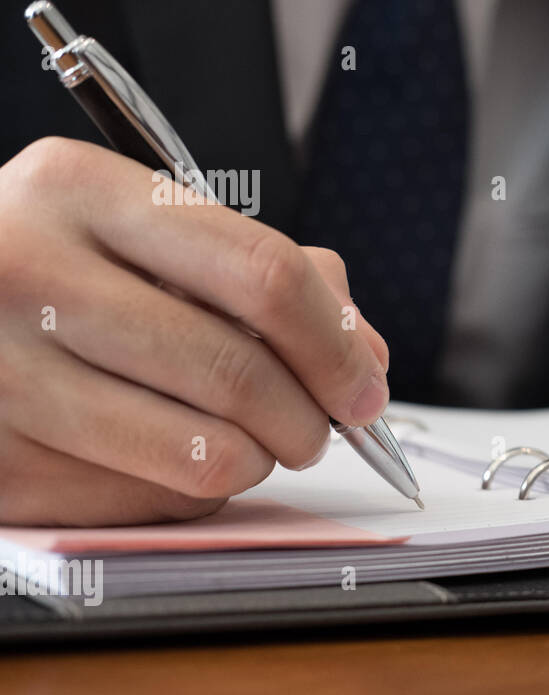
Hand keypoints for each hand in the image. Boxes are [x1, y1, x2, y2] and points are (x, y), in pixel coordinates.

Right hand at [0, 138, 390, 524]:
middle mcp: (28, 273)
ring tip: (251, 441)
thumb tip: (365, 355)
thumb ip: (266, 275)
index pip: (261, 272)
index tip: (365, 386)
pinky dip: (187, 490)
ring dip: (257, 461)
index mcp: (81, 191)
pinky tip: (162, 454)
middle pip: (237, 372)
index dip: (335, 343)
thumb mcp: (146, 231)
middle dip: (310, 419)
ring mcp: (1, 374)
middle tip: (320, 430)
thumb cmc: (61, 268)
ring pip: (203, 455)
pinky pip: (149, 504)